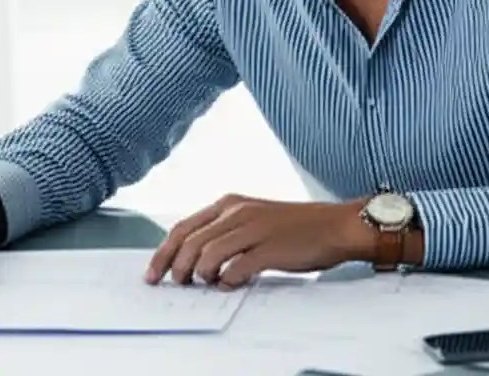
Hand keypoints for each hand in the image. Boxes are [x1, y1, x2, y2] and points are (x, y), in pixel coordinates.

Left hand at [145, 194, 373, 289]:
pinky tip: (229, 284)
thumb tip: (194, 259)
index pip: (183, 227)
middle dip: (175, 267)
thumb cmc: (293, 227)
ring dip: (199, 274)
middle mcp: (237, 211)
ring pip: (208, 254)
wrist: (334, 225)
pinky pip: (237, 268)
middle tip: (175, 285)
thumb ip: (225, 232)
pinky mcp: (270, 248)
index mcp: (229, 203)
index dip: (164, 252)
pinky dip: (226, 280)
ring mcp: (254, 229)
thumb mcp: (252, 218)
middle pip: (189, 241)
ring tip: (204, 284)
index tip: (154, 272)